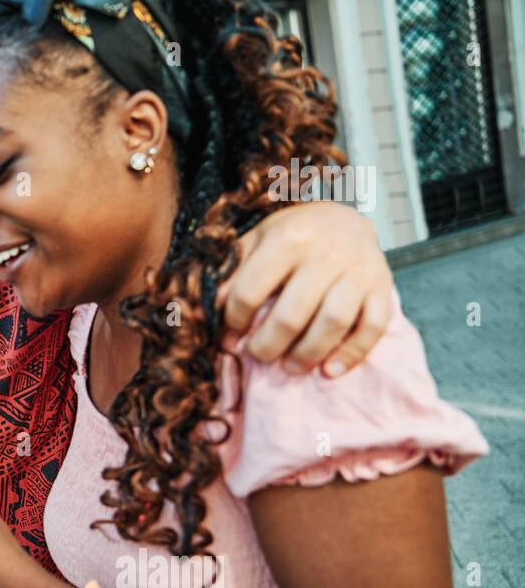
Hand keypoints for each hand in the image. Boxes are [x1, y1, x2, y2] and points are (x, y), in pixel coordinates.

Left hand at [221, 202, 392, 375]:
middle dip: (269, 344)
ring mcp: (359, 271)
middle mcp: (327, 253)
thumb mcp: (256, 242)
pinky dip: (352, 354)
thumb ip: (232, 273)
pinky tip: (329, 370)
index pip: (251, 290)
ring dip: (307, 353)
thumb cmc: (292, 236)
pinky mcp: (382, 287)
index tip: (229, 336)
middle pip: (293, 314)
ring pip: (333, 323)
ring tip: (290, 367)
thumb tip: (205, 312)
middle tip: (258, 355)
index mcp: (288, 238)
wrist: (345, 218)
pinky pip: (373, 327)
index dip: (233, 320)